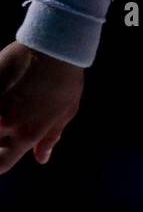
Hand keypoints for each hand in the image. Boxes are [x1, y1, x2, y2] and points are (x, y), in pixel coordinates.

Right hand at [0, 41, 84, 173]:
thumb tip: (41, 159)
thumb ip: (49, 138)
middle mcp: (5, 123)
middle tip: (9, 118)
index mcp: (26, 135)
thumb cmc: (66, 79)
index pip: (0, 165)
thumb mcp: (66, 112)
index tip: (1, 153)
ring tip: (8, 102)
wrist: (55, 45)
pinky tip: (4, 90)